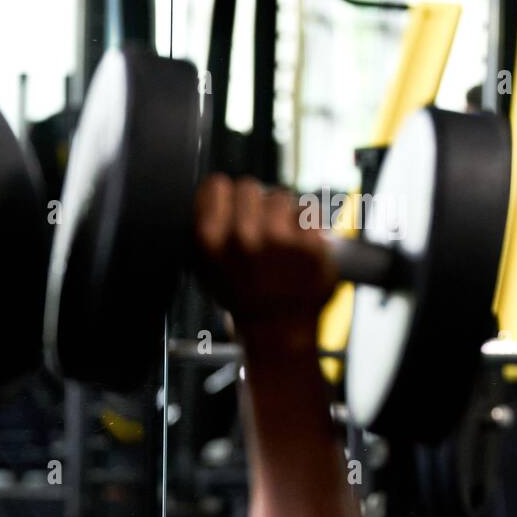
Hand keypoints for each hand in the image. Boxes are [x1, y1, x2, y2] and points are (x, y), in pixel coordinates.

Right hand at [194, 175, 337, 344]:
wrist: (277, 330)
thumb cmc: (243, 300)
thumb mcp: (206, 270)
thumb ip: (207, 232)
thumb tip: (211, 197)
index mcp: (211, 240)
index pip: (216, 185)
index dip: (225, 195)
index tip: (232, 206)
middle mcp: (243, 236)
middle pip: (249, 186)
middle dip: (254, 203)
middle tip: (259, 226)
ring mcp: (279, 238)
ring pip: (281, 196)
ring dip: (282, 212)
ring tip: (280, 238)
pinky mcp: (310, 242)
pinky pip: (309, 211)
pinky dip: (306, 224)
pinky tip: (299, 244)